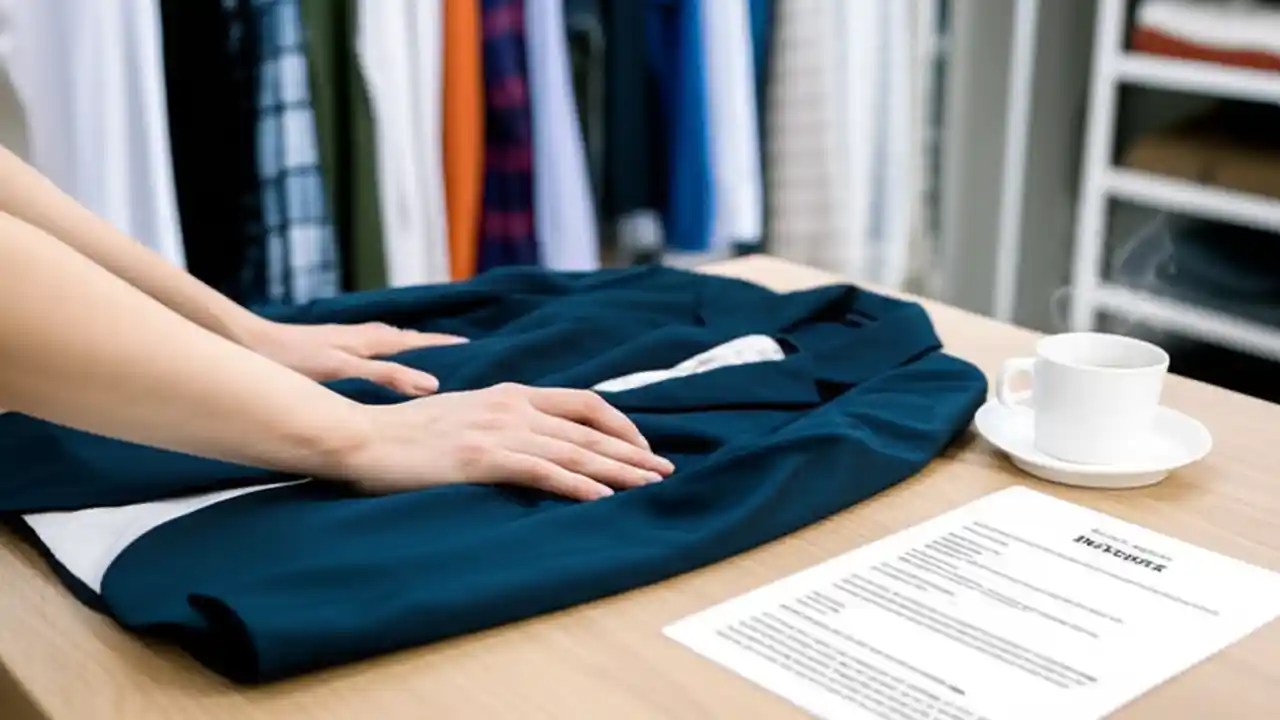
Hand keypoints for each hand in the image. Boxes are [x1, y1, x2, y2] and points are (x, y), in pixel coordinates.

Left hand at [243, 320, 466, 395]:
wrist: (250, 342)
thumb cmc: (294, 359)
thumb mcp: (345, 370)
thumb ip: (387, 376)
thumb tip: (431, 384)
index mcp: (370, 340)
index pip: (417, 341)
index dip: (443, 344)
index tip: (472, 345)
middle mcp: (362, 336)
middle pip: (406, 339)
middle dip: (432, 344)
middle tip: (459, 349)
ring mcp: (346, 339)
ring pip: (389, 342)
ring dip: (410, 347)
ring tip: (427, 355)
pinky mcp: (331, 347)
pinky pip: (372, 348)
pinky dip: (388, 352)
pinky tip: (380, 361)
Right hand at [341, 383, 673, 499]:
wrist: (361, 437)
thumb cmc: (407, 435)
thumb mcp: (463, 415)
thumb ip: (499, 421)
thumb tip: (531, 442)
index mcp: (509, 393)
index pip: (582, 402)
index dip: (619, 424)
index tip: (641, 446)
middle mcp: (511, 406)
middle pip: (588, 429)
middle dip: (632, 451)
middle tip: (665, 470)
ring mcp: (498, 430)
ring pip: (574, 451)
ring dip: (618, 471)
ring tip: (649, 486)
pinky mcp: (483, 458)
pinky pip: (543, 472)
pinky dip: (577, 487)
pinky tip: (602, 500)